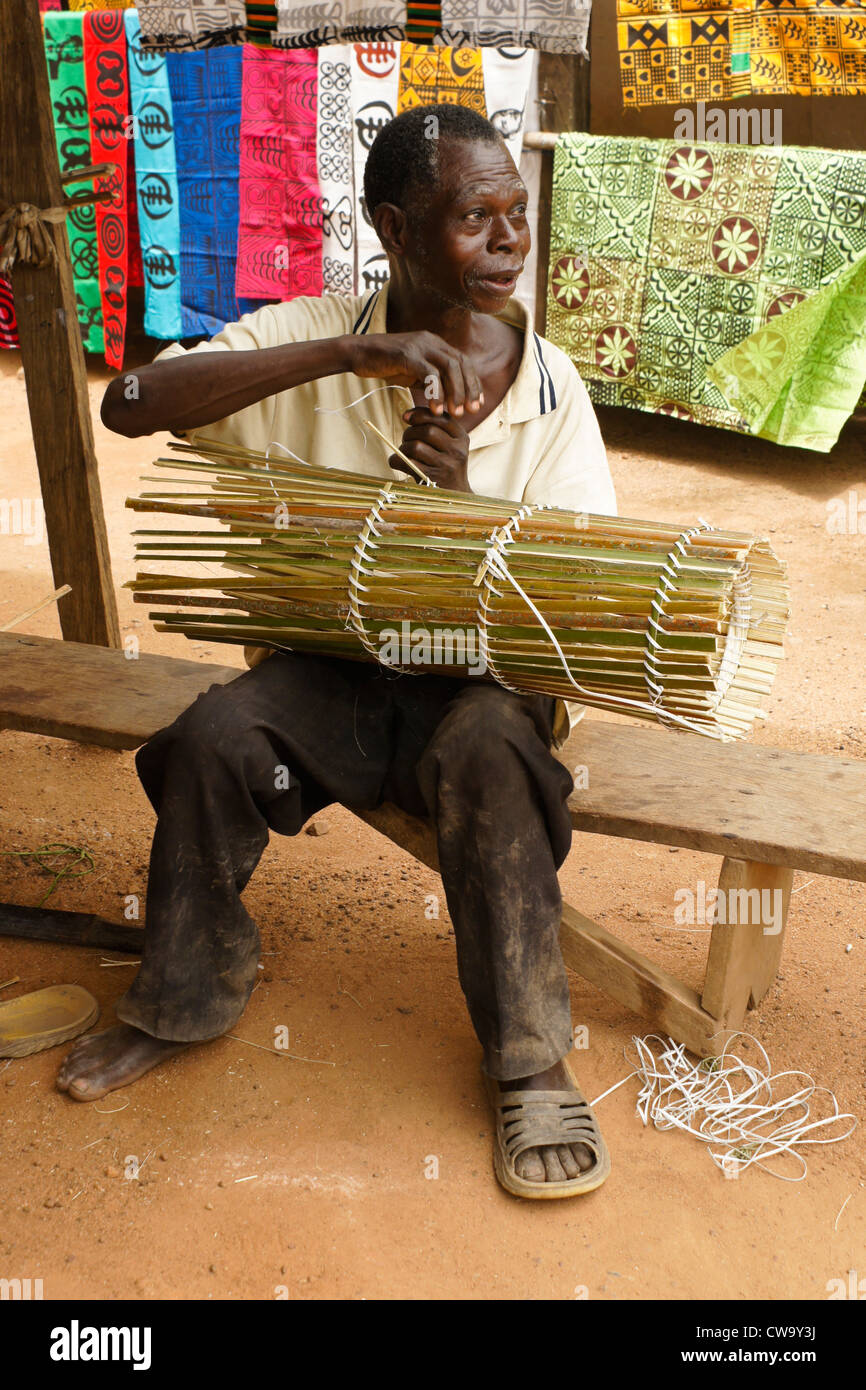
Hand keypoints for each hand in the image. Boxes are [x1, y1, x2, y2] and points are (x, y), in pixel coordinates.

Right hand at [344, 331, 483, 418]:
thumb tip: (446, 396)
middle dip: (469, 388)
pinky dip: (436, 392)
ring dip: (455, 392)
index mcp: (435, 344)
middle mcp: (431, 341)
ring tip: (455, 412)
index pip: (463, 361)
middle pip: (461, 363)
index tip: (477, 403)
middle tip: (471, 410)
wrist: (358, 353)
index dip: (473, 382)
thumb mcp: (413, 370)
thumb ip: (430, 379)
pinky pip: (429, 374)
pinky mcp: (407, 354)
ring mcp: (420, 346)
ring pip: (449, 367)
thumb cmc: (385, 363)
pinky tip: (436, 409)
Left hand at [389, 407, 470, 491]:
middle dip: (410, 432)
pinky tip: (397, 462)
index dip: (420, 414)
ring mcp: (446, 465)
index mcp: (462, 438)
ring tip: (404, 452)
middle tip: (406, 439)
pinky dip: (396, 460)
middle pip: (427, 431)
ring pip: (416, 446)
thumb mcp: (449, 445)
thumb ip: (435, 427)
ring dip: (403, 448)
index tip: (406, 417)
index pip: (441, 418)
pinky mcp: (432, 478)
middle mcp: (457, 450)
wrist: (456, 497)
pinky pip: (407, 463)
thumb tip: (407, 415)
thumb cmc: (446, 466)